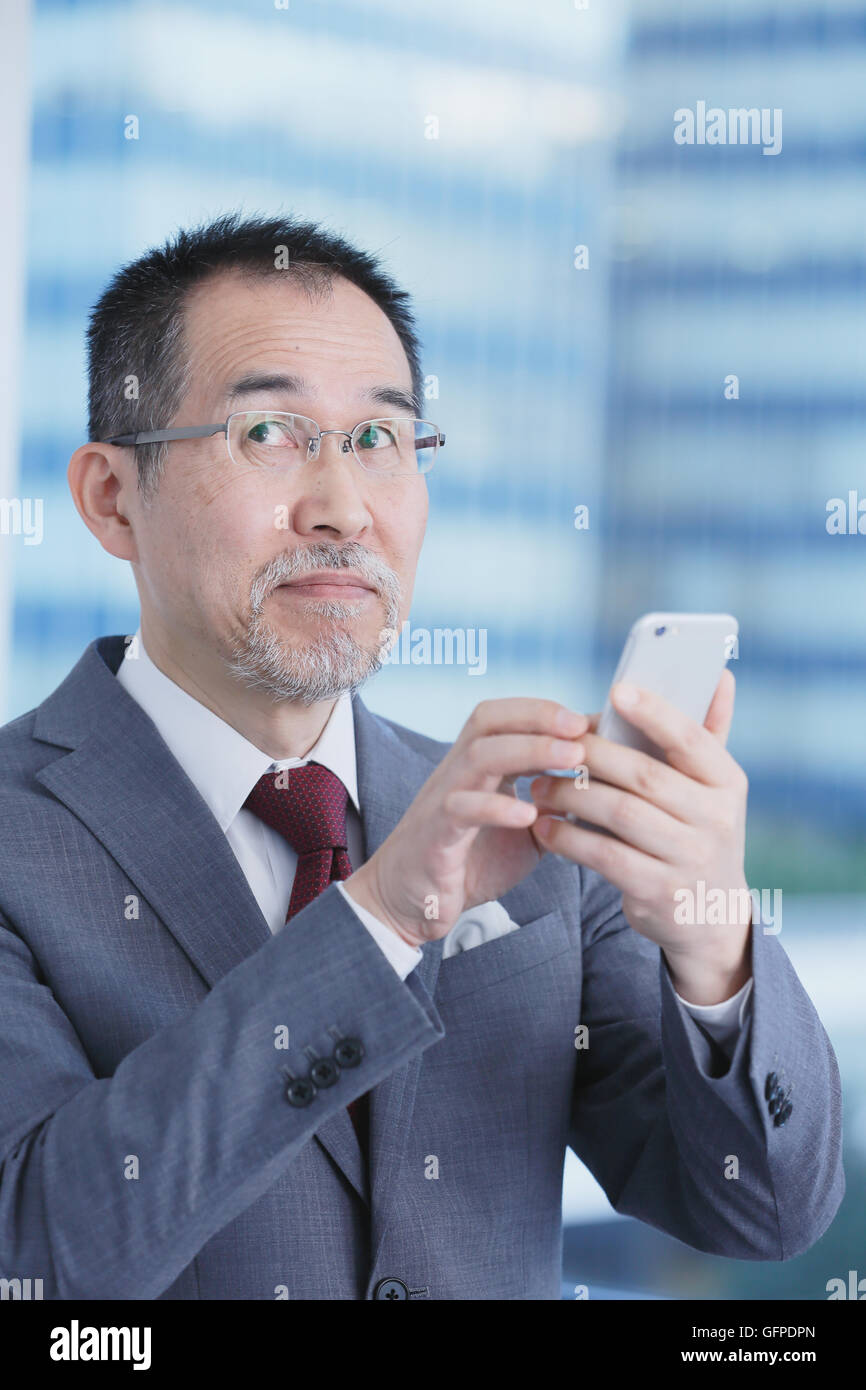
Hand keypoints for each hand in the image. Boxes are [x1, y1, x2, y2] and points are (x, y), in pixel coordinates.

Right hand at [344, 698, 587, 948]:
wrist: (413, 902)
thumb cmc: (468, 862)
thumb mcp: (525, 832)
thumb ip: (555, 808)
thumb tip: (601, 787)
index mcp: (479, 766)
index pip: (506, 718)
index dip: (547, 712)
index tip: (592, 720)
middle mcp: (458, 772)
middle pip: (490, 721)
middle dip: (538, 717)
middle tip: (582, 726)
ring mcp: (443, 798)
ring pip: (479, 756)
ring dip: (529, 750)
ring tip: (572, 756)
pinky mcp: (435, 834)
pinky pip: (462, 809)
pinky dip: (496, 807)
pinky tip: (529, 814)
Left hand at [528, 671, 751, 1003]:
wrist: (710, 916)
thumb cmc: (698, 832)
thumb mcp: (713, 789)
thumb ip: (709, 733)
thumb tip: (721, 675)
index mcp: (728, 783)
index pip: (691, 739)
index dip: (655, 713)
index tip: (616, 690)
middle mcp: (716, 819)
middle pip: (644, 776)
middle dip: (592, 756)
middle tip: (551, 745)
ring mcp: (690, 858)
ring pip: (619, 814)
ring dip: (571, 796)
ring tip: (540, 787)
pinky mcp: (659, 891)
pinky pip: (604, 856)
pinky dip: (568, 838)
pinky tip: (545, 827)